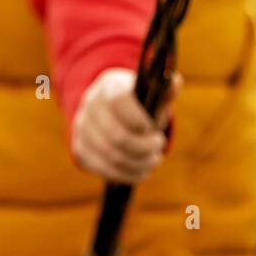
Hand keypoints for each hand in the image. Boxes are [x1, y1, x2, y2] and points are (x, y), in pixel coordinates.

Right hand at [71, 68, 180, 183]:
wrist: (110, 111)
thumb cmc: (138, 103)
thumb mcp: (151, 94)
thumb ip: (165, 89)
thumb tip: (175, 81)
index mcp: (109, 85)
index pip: (119, 101)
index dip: (139, 119)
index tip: (153, 129)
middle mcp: (90, 104)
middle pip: (117, 135)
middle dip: (144, 148)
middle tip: (159, 149)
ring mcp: (82, 127)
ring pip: (111, 155)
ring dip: (138, 163)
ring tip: (153, 161)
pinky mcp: (80, 148)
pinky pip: (103, 168)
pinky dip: (126, 174)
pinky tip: (140, 171)